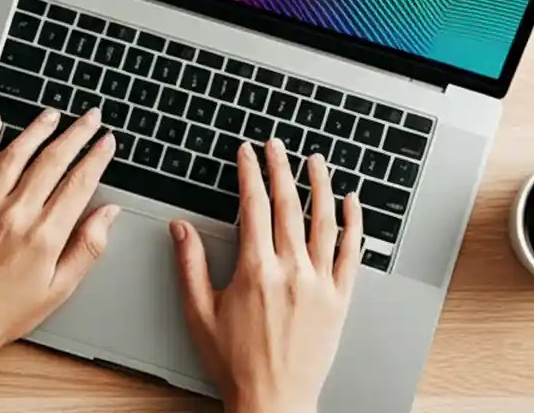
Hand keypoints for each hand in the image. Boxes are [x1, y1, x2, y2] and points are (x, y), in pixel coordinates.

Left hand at [0, 107, 119, 412]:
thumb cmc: (4, 314)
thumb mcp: (59, 289)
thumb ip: (88, 247)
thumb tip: (109, 214)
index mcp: (45, 235)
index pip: (79, 182)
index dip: (97, 157)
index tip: (107, 141)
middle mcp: (15, 214)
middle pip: (53, 160)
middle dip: (76, 133)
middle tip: (90, 117)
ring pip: (15, 153)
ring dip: (37, 129)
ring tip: (53, 114)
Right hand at [171, 139, 362, 412]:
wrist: (274, 401)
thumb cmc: (236, 363)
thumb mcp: (200, 313)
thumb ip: (189, 265)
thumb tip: (180, 228)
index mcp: (256, 271)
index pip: (253, 206)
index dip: (249, 174)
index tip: (247, 154)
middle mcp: (292, 271)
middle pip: (288, 205)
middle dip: (280, 168)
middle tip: (276, 145)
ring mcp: (320, 283)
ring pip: (323, 221)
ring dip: (319, 185)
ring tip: (315, 161)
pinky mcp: (340, 299)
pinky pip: (352, 253)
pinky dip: (353, 223)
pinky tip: (350, 202)